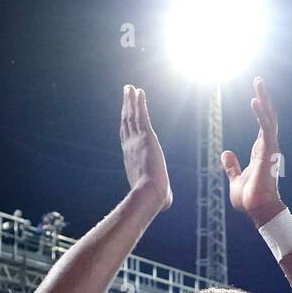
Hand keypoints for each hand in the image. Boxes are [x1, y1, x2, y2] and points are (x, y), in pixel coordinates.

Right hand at [120, 85, 171, 212]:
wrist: (150, 193)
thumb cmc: (154, 198)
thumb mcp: (159, 196)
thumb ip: (163, 196)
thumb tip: (167, 204)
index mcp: (131, 159)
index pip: (126, 138)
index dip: (125, 125)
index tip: (124, 115)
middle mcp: (130, 147)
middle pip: (126, 123)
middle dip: (125, 108)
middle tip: (125, 95)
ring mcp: (136, 140)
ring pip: (131, 116)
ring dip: (130, 101)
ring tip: (129, 88)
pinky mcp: (146, 136)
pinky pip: (141, 115)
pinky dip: (138, 102)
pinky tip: (138, 91)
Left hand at [221, 76, 287, 226]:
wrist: (257, 210)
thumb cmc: (250, 198)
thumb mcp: (235, 179)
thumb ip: (231, 166)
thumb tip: (225, 153)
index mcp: (260, 151)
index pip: (262, 124)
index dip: (260, 109)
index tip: (256, 95)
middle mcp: (267, 146)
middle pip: (267, 116)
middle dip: (264, 97)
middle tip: (259, 80)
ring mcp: (269, 149)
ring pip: (268, 118)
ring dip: (263, 99)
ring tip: (258, 83)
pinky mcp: (268, 153)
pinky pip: (265, 129)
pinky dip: (261, 114)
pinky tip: (255, 101)